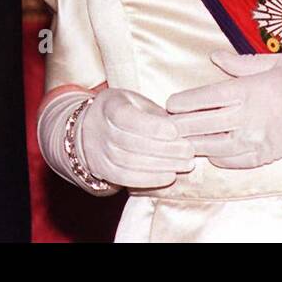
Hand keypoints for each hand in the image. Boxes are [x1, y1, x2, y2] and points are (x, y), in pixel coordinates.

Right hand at [77, 87, 195, 188]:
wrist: (92, 129)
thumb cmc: (124, 111)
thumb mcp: (137, 102)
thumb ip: (156, 113)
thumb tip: (182, 128)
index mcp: (109, 105)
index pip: (126, 117)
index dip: (151, 126)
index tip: (176, 131)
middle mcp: (98, 128)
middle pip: (130, 142)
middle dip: (164, 148)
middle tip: (189, 150)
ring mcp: (98, 151)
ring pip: (129, 162)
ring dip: (161, 165)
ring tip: (185, 164)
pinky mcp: (103, 170)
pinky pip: (126, 178)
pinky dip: (150, 179)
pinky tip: (170, 176)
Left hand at [166, 50, 281, 168]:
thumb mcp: (277, 62)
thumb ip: (242, 63)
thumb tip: (214, 58)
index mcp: (252, 89)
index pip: (206, 97)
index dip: (184, 102)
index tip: (169, 104)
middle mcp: (252, 117)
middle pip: (203, 124)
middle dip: (179, 125)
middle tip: (162, 124)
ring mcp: (260, 140)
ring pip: (215, 147)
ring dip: (194, 144)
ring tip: (178, 140)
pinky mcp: (269, 155)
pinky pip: (235, 162)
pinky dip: (218, 158)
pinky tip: (209, 152)